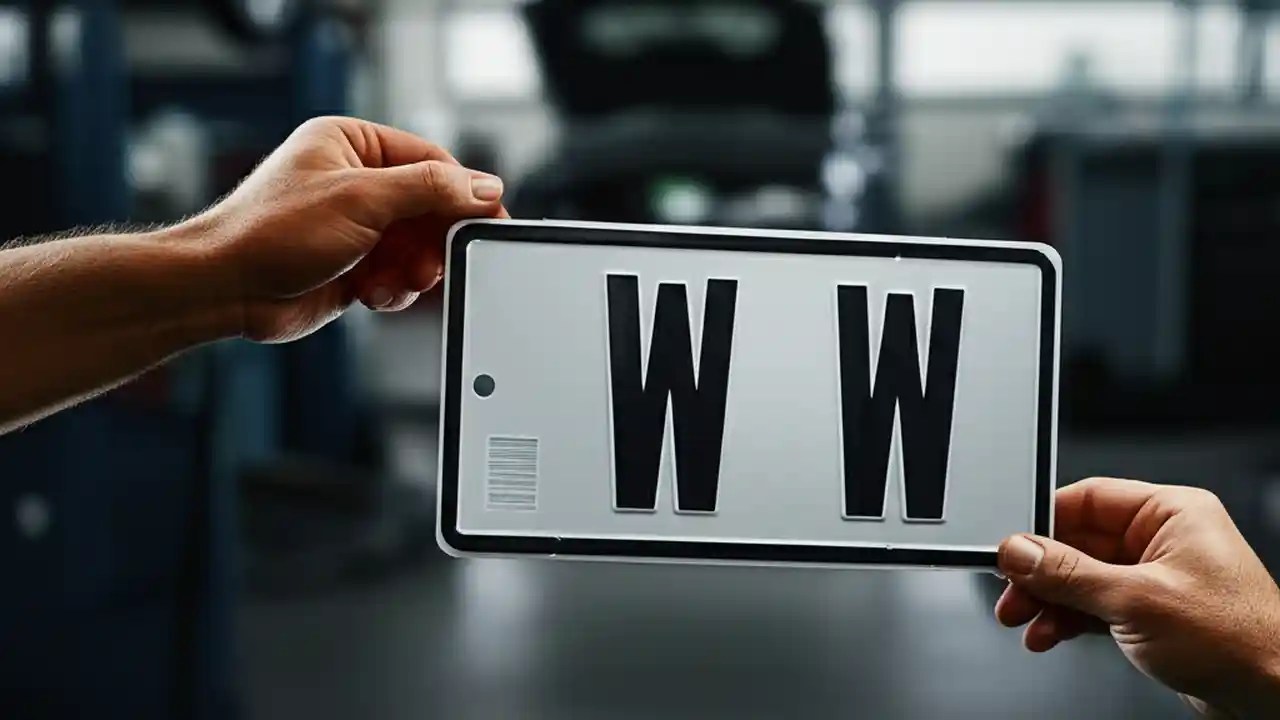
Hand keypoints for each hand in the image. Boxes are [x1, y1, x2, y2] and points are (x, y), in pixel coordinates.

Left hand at [195, 115, 507, 342]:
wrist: (225, 290)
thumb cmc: (269, 232)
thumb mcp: (361, 198)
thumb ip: (429, 189)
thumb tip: (482, 186)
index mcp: (351, 143)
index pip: (431, 161)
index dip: (464, 192)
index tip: (489, 218)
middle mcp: (354, 181)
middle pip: (429, 208)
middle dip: (432, 241)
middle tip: (437, 261)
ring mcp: (354, 226)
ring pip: (417, 247)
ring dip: (412, 270)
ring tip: (395, 280)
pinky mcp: (352, 265)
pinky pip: (397, 276)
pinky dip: (392, 288)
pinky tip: (370, 292)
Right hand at [994, 477, 1279, 717]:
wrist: (1275, 695)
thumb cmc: (1241, 640)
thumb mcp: (1136, 600)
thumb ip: (1069, 574)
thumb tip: (1020, 550)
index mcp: (1171, 512)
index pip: (1087, 499)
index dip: (1042, 522)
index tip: (1011, 546)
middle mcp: (1164, 539)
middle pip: (1078, 542)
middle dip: (1041, 572)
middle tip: (1012, 592)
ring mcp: (1157, 576)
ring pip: (1082, 577)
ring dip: (1050, 600)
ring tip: (1026, 619)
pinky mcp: (1152, 611)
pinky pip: (1095, 604)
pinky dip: (1069, 618)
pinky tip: (1050, 633)